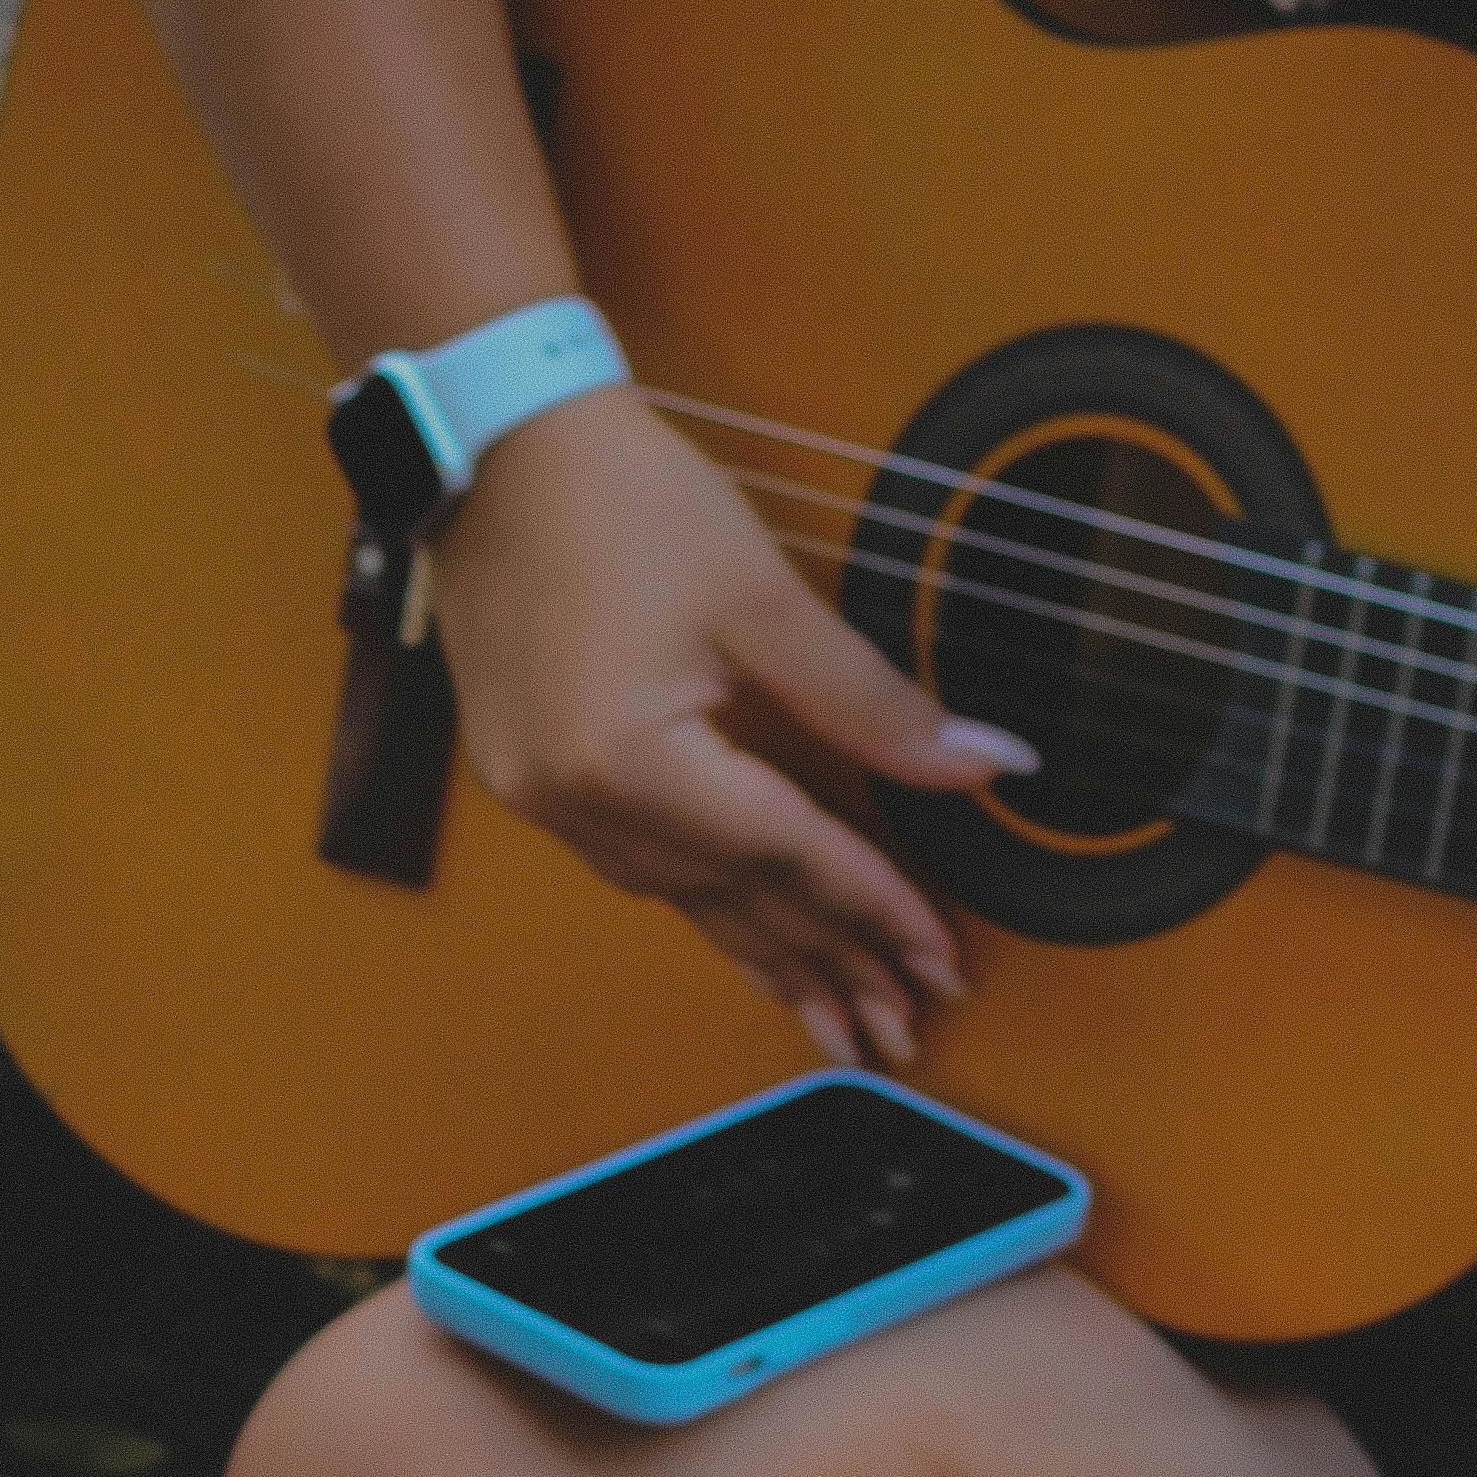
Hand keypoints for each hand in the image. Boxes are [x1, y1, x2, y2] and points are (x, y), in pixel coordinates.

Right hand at [429, 386, 1035, 1070]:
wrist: (491, 448)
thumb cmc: (623, 498)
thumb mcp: (765, 597)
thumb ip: (873, 701)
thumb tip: (985, 763)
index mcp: (631, 761)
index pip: (784, 858)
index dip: (874, 910)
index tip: (940, 960)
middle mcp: (577, 805)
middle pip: (733, 905)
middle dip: (827, 966)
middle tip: (901, 1028)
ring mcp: (544, 802)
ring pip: (683, 903)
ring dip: (769, 955)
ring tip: (837, 1010)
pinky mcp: (530, 781)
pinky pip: (638, 870)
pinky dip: (707, 906)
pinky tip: (748, 934)